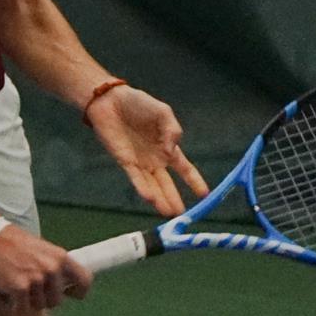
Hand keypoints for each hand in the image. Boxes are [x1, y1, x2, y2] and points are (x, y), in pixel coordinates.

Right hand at [0, 224, 91, 309]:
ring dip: (28, 301)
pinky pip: (22, 308)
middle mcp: (52, 268)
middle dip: (45, 299)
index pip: (85, 280)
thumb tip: (65, 285)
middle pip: (57, 301)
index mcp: (61, 257)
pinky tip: (8, 292)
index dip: (79, 291)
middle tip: (31, 289)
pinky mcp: (19, 288)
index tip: (71, 294)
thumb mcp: (42, 249)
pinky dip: (14, 305)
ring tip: (17, 285)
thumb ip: (54, 265)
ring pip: (39, 306)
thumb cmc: (13, 242)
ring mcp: (36, 279)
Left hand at [85, 85, 208, 216]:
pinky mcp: (125, 161)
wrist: (110, 100)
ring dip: (161, 199)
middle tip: (182, 214)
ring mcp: (140, 162)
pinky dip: (143, 188)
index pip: (184, 168)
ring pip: (153, 185)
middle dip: (174, 198)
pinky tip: (151, 198)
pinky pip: (136, 177)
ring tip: (168, 214)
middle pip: (168, 183)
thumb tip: (171, 152)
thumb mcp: (163, 113)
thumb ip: (172, 130)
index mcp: (167, 147)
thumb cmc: (138, 104)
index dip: (194, 181)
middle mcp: (155, 159)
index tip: (205, 195)